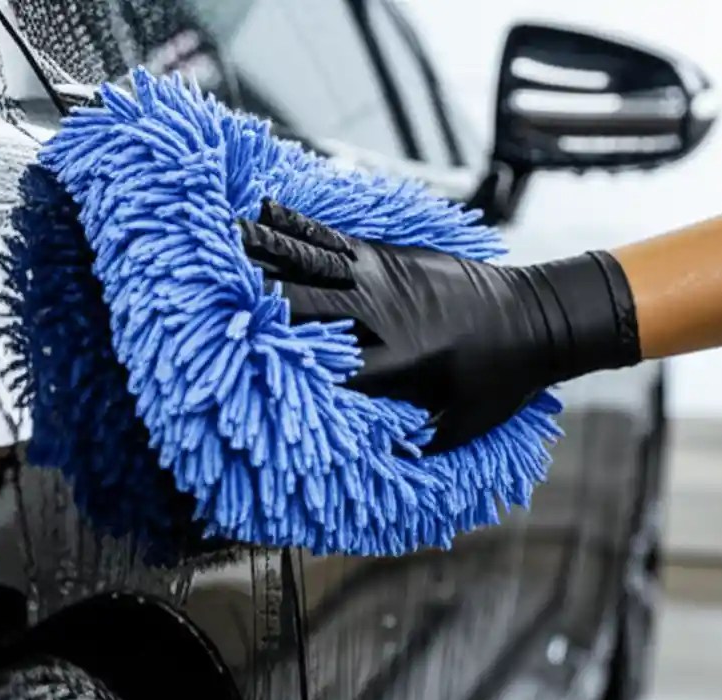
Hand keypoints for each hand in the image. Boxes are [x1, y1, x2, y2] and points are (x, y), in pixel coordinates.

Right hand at [239, 200, 640, 452]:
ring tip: (201, 248)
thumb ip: (404, 447)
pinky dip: (286, 225)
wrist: (537, 318)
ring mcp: (377, 277)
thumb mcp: (456, 432)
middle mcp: (376, 316)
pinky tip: (252, 213)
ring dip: (249, 258)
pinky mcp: (383, 253)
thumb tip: (351, 463)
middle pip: (293, 311)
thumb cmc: (497, 384)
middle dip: (240, 312)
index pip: (317, 373)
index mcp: (394, 366)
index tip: (221, 381)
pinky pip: (325, 236)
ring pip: (301, 265)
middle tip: (184, 305)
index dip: (267, 376)